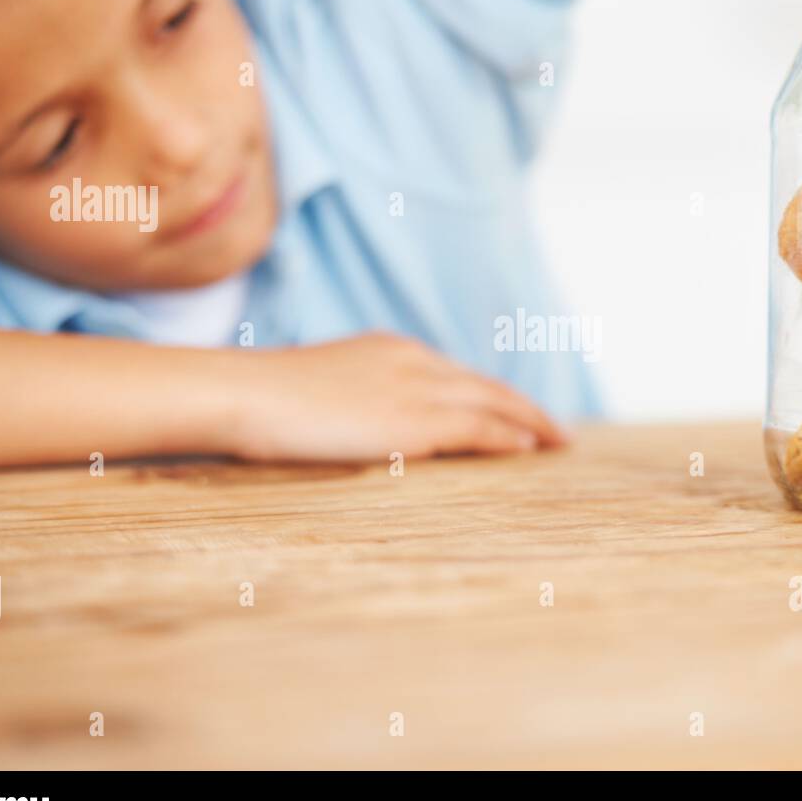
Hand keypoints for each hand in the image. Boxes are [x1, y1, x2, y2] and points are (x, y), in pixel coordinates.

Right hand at [225, 332, 566, 462]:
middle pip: (486, 384)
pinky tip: (531, 451)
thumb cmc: (261, 401)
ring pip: (494, 402)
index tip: (513, 413)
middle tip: (555, 431)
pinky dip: (511, 437)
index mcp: (389, 350)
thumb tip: (355, 427)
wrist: (243, 393)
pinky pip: (481, 426)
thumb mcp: (316, 395)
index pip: (455, 375)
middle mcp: (413, 360)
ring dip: (531, 422)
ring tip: (558, 443)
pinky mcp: (415, 418)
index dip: (490, 396)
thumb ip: (349, 403)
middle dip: (524, 407)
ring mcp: (416, 386)